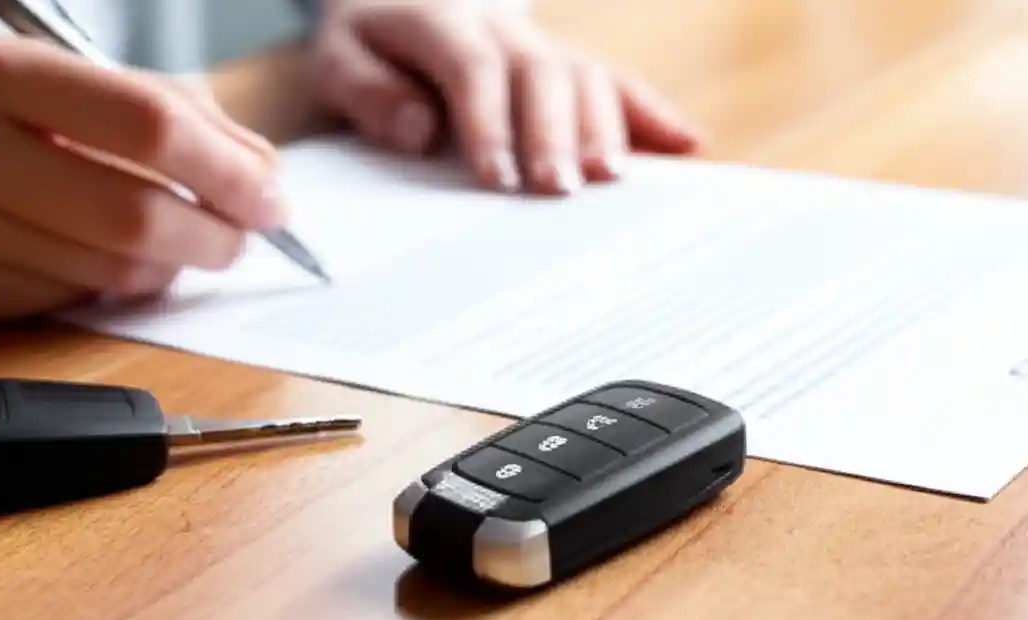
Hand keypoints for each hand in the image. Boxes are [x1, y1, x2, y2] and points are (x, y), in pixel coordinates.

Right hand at [0, 37, 282, 319]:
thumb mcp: (42, 82)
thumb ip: (155, 109)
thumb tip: (260, 169)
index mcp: (0, 73)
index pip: (148, 121)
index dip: (229, 166)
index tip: (273, 194)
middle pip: (136, 209)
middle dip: (217, 233)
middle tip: (245, 235)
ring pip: (112, 267)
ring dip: (176, 265)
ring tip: (190, 246)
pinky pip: (72, 299)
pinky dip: (120, 287)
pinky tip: (119, 263)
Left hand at [311, 0, 700, 194]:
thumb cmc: (373, 42)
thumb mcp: (339, 59)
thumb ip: (369, 91)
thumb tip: (421, 130)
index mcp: (441, 22)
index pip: (472, 68)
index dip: (488, 121)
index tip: (497, 177)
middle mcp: (504, 28)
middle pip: (541, 72)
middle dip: (553, 132)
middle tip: (558, 189)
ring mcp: (544, 43)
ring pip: (586, 74)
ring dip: (604, 127)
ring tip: (612, 179)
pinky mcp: (570, 63)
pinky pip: (617, 81)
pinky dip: (653, 112)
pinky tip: (687, 144)